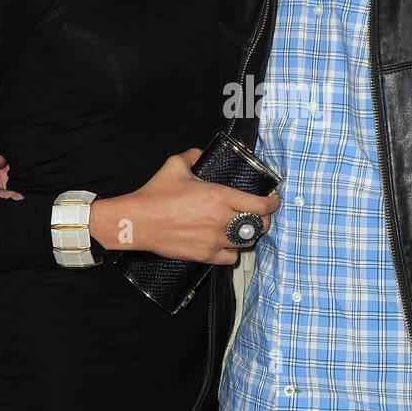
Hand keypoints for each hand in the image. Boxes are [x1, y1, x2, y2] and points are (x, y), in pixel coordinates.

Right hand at [89, 147, 281, 264]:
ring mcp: (215, 240)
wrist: (138, 222)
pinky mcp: (205, 255)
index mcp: (220, 196)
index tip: (273, 200)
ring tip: (242, 228)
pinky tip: (227, 244)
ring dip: (248, 235)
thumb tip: (201, 153)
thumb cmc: (156, 194)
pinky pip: (230, 257)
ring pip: (247, 242)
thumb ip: (194, 155)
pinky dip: (232, 252)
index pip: (261, 205)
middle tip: (259, 215)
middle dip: (263, 220)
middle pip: (259, 226)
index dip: (272, 203)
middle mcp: (222, 220)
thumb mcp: (176, 165)